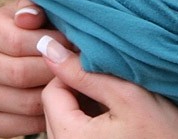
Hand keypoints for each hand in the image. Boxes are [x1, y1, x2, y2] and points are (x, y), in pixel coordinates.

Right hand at [0, 0, 67, 136]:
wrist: (26, 57)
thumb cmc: (38, 30)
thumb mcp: (38, 12)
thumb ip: (35, 8)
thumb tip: (29, 18)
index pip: (17, 41)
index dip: (51, 45)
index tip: (71, 44)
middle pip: (19, 74)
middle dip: (54, 72)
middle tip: (75, 68)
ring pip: (25, 102)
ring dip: (53, 96)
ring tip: (70, 84)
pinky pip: (21, 126)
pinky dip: (45, 117)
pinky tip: (56, 102)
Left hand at [38, 36, 177, 138]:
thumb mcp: (130, 97)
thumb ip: (86, 72)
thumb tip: (47, 46)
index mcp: (68, 137)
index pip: (52, 89)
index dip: (77, 72)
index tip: (105, 68)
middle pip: (57, 106)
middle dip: (81, 90)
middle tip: (116, 85)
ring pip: (69, 118)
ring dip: (89, 106)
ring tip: (120, 103)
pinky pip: (81, 133)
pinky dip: (96, 122)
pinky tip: (120, 121)